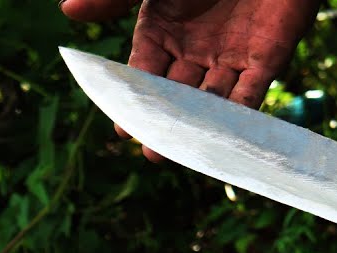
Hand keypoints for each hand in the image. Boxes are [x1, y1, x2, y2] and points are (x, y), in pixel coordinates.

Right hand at [61, 0, 318, 161]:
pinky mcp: (268, 58)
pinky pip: (254, 93)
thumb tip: (67, 11)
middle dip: (168, 124)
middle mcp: (196, 48)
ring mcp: (232, 55)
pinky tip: (231, 138)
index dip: (135, 100)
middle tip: (155, 153)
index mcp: (164, 28)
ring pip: (215, 100)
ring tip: (189, 154)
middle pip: (178, 95)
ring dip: (203, 128)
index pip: (144, 72)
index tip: (123, 129)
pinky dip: (244, 117)